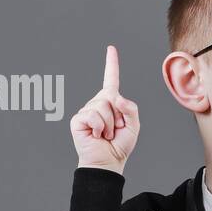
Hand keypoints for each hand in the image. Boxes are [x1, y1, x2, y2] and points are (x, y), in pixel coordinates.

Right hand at [70, 45, 139, 172]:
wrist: (108, 161)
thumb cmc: (120, 145)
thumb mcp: (134, 125)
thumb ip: (130, 108)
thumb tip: (115, 97)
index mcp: (111, 102)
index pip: (111, 79)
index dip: (111, 64)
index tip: (111, 49)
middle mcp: (97, 103)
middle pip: (112, 97)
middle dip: (119, 116)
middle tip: (115, 130)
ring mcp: (87, 110)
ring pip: (103, 107)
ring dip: (110, 125)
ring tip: (106, 134)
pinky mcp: (78, 119)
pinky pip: (94, 116)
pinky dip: (100, 127)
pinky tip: (97, 135)